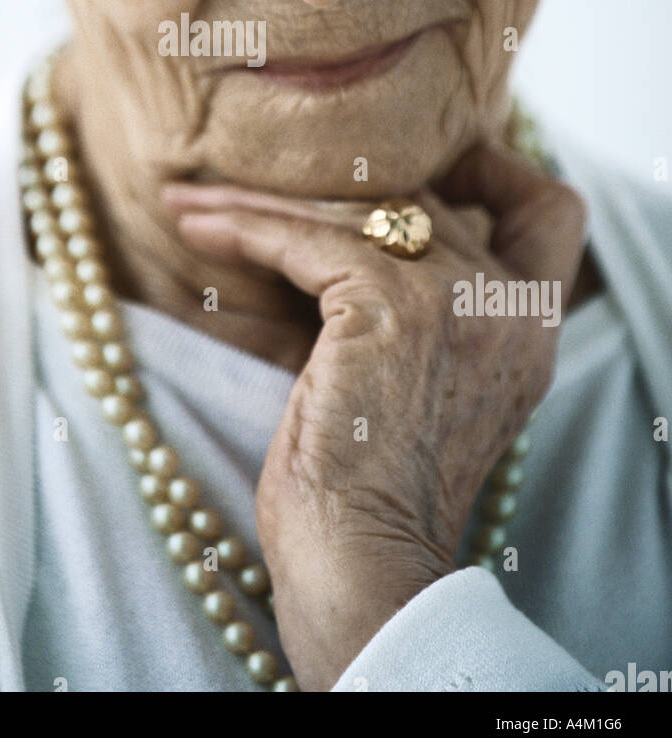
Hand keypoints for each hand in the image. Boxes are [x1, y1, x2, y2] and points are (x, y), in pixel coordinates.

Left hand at [163, 140, 587, 689]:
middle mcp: (510, 305)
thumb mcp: (425, 385)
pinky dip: (245, 229)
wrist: (366, 568)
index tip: (400, 169)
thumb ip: (421, 310)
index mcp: (531, 327)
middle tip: (233, 187)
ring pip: (354, 211)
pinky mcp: (393, 306)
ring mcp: (458, 299)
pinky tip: (197, 230)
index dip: (489, 174)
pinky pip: (307, 240)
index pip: (546, 210)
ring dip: (260, 203)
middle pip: (420, 198)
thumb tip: (338, 239)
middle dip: (324, 187)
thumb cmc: (373, 491)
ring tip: (191, 204)